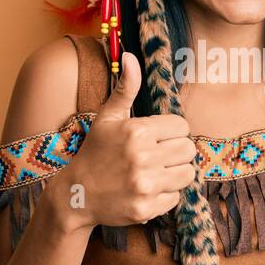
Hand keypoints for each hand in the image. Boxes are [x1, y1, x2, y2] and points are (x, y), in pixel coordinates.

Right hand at [59, 51, 197, 228]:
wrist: (76, 194)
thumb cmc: (95, 151)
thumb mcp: (108, 117)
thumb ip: (125, 88)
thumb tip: (130, 56)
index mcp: (137, 131)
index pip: (182, 127)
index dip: (172, 132)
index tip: (158, 138)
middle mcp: (143, 158)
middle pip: (188, 150)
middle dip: (176, 152)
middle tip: (158, 156)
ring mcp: (145, 185)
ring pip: (187, 174)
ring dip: (175, 174)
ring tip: (155, 172)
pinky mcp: (146, 208)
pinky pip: (175, 198)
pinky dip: (165, 195)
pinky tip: (146, 190)